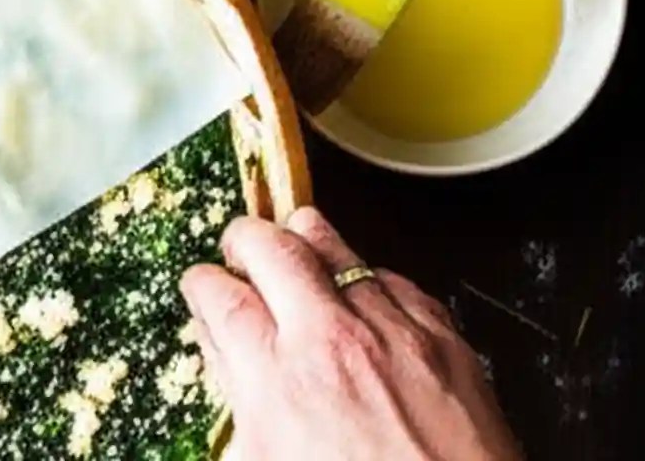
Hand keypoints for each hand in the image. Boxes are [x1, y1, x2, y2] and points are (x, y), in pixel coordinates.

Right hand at [179, 208, 520, 459]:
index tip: (203, 287)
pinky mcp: (442, 336)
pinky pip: (391, 277)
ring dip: (304, 242)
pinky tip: (359, 296)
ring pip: (334, 243)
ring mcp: (391, 331)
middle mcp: (331, 341)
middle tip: (239, 250)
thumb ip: (240, 404)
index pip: (220, 296)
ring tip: (294, 251)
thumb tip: (227, 354)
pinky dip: (366, 278)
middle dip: (243, 239)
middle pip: (270, 246)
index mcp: (277, 381)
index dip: (201, 284)